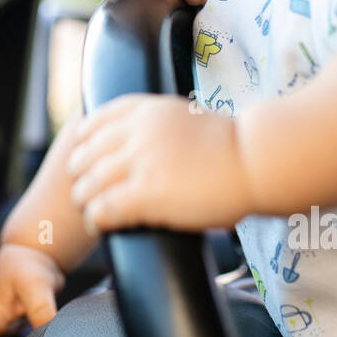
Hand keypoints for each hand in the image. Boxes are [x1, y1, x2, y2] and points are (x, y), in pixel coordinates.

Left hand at [67, 94, 254, 234]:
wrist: (256, 159)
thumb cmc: (230, 144)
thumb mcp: (182, 116)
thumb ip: (154, 124)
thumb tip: (137, 140)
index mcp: (144, 109)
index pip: (92, 123)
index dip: (83, 145)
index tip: (85, 160)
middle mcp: (136, 132)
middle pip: (84, 155)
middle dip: (81, 175)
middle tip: (86, 192)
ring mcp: (140, 162)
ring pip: (89, 184)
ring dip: (85, 201)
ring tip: (90, 212)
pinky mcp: (147, 194)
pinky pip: (103, 209)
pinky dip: (96, 219)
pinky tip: (100, 227)